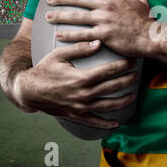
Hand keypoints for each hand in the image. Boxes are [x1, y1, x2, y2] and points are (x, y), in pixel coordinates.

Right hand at [16, 38, 139, 130]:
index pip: (107, 71)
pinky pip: (94, 122)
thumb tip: (98, 42)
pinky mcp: (76, 115)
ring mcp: (80, 106)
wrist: (29, 91)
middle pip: (111, 88)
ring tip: (133, 96)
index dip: (122, 66)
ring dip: (122, 101)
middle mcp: (83, 94)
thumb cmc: (44, 70)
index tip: (132, 61)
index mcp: (81, 78)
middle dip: (127, 81)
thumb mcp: (59, 55)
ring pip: (107, 106)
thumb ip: (79, 48)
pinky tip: (116, 123)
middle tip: (138, 75)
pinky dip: (106, 124)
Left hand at [43, 0, 154, 58]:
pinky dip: (70, 35)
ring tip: (48, 16)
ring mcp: (103, 20)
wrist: (150, 37)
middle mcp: (105, 5)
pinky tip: (60, 35)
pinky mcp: (103, 35)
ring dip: (60, 16)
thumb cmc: (145, 19)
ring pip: (76, 16)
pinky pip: (82, 34)